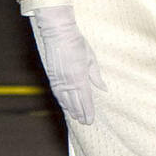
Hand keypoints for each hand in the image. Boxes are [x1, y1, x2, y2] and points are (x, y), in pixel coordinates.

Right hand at [31, 2, 107, 124]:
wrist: (59, 33)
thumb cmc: (77, 43)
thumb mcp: (91, 58)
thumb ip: (96, 76)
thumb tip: (104, 89)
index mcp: (80, 77)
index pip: (85, 99)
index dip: (88, 111)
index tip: (90, 120)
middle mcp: (69, 81)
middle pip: (75, 103)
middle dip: (80, 113)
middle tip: (85, 122)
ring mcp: (59, 80)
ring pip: (65, 100)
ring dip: (71, 110)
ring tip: (76, 117)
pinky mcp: (52, 77)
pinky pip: (57, 94)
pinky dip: (61, 101)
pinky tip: (64, 106)